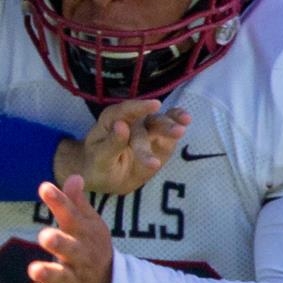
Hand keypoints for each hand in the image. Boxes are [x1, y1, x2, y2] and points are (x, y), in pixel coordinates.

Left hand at [29, 175, 114, 282]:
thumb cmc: (91, 249)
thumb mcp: (89, 226)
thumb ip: (76, 204)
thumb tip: (74, 176)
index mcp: (86, 235)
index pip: (73, 216)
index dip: (60, 202)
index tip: (44, 188)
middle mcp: (82, 257)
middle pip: (72, 249)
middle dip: (60, 243)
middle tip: (45, 236)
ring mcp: (77, 280)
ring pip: (63, 277)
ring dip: (49, 273)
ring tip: (34, 269)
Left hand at [62, 99, 189, 196]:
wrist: (106, 177)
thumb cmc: (98, 164)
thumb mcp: (100, 158)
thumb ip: (112, 144)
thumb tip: (122, 125)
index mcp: (113, 119)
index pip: (126, 110)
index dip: (141, 107)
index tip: (155, 105)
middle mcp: (133, 121)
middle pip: (149, 120)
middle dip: (163, 125)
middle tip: (178, 131)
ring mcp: (147, 131)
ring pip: (161, 126)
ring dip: (172, 127)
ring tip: (182, 131)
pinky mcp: (158, 144)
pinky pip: (168, 138)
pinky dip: (175, 134)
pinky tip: (184, 126)